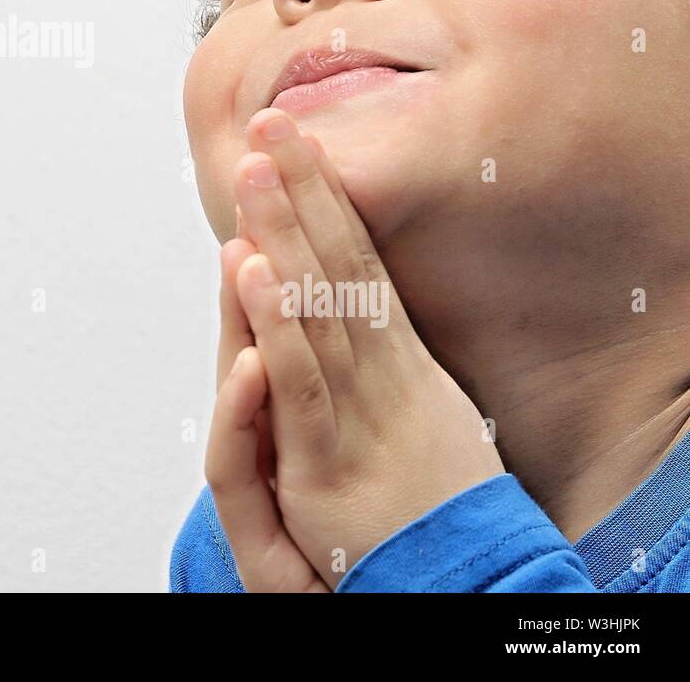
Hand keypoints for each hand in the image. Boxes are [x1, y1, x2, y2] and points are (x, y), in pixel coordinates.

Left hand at [228, 107, 504, 587]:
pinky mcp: (325, 460)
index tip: (296, 136)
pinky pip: (298, 382)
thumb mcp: (405, 412)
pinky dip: (275, 323)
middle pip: (335, 263)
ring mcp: (353, 410)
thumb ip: (360, 355)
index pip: (354, 256)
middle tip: (271, 121)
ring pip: (313, 306)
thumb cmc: (421, 498)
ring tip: (255, 166)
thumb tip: (335, 294)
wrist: (457, 587)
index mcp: (394, 355)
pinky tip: (252, 269)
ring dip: (282, 233)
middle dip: (299, 189)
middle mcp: (377, 370)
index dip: (323, 194)